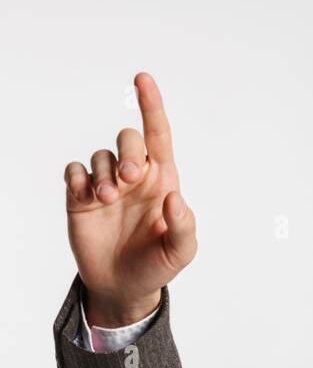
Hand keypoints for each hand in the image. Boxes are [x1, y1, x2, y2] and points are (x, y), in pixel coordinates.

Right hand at [63, 71, 196, 326]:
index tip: (143, 79)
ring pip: (101, 155)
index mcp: (162, 181)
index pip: (158, 135)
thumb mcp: (180, 253)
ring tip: (107, 200)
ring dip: (104, 173)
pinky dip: (79, 177)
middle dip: (128, 150)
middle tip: (130, 178)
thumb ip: (184, 227)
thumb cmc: (156, 266)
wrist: (123, 288)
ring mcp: (107, 185)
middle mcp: (134, 177)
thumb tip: (175, 198)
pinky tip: (86, 196)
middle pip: (128, 138)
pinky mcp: (81, 197)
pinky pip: (74, 170)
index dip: (151, 105)